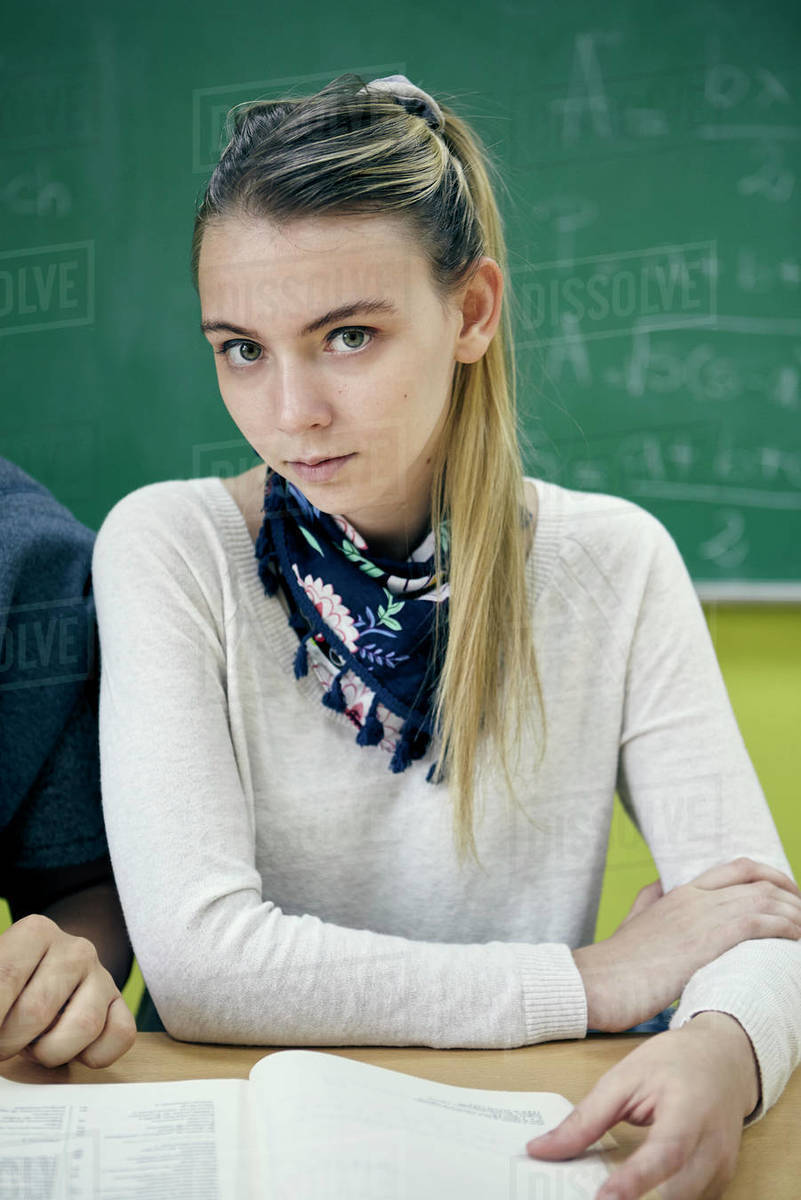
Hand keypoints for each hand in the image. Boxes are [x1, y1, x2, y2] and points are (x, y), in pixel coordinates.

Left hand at [0, 914, 135, 1067]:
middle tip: (3, 1043)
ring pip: (85, 1026)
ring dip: (49, 1053)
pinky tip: (70, 1048)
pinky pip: (121, 1034)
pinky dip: (93, 1055)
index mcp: (35, 932)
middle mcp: (75, 948)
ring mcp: (102, 974)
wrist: (45, 972)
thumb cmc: (11, 983)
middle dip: (10, 1042)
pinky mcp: (120, 1002)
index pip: (4, 979)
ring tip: (33, 1045)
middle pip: (37, 1011)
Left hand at [526, 1012, 757, 1198]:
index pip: (665, 1153)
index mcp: (688, 1110)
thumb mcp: (624, 1077)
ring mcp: (723, 1169)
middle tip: (595, 1199)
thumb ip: (586, 1118)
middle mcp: (714, 1146)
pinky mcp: (722, 1183)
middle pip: (679, 1194)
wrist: (724, 1058)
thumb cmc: (672, 1061)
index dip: (634, 1181)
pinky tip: (637, 1198)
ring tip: (611, 1195)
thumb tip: (540, 1151)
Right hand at [573, 857, 800, 1030]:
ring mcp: (702, 916)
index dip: (770, 876)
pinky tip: (796, 940)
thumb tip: (658, 888)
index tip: (788, 893)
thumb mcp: (633, 921)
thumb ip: (649, 901)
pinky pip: (758, 922)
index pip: (736, 868)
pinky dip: (785, 928)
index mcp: (680, 892)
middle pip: (758, 880)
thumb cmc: (617, 962)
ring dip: (794, 913)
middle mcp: (696, 897)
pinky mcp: (708, 940)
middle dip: (791, 895)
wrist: (600, 980)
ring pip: (764, 899)